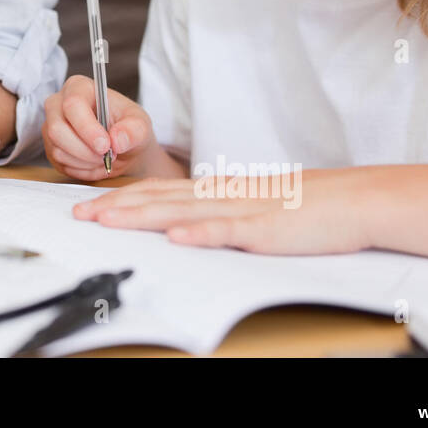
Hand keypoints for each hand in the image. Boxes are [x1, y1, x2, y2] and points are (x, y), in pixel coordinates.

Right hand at [42, 75, 157, 179]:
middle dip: (85, 150)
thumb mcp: (140, 125)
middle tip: (107, 155)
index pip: (73, 104)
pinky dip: (81, 169)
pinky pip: (59, 163)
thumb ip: (133, 130)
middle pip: (57, 129)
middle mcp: (58, 104)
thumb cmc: (128, 128)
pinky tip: (94, 162)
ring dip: (85, 161)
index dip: (87, 128)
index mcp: (79, 87)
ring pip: (58, 150)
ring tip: (104, 158)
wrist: (123, 148)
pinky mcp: (50, 147)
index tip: (105, 145)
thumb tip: (117, 139)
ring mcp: (50, 126)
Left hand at [72, 170, 372, 254]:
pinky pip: (227, 231)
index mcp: (214, 189)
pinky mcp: (263, 229)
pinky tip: (175, 237)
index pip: (157, 192)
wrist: (348, 201)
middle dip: (116, 206)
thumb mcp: (247, 203)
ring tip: (108, 220)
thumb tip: (177, 222)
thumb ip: (213, 209)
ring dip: (141, 216)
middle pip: (158, 199)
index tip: (89, 206)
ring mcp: (240, 210)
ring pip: (181, 211)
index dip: (120, 198)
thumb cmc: (299, 207)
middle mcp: (220, 195)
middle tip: (80, 214)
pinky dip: (200, 234)